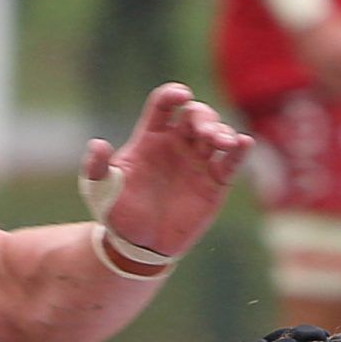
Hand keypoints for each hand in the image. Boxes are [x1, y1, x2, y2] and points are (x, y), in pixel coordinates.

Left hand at [80, 83, 252, 262]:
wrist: (138, 245)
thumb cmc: (118, 212)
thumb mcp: (100, 189)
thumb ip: (97, 166)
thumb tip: (97, 144)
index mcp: (150, 137)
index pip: (164, 106)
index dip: (173, 95)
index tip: (181, 96)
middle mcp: (177, 144)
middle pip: (196, 116)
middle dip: (203, 117)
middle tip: (205, 132)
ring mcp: (198, 161)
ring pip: (217, 134)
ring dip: (222, 132)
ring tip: (221, 142)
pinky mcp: (215, 182)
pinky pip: (231, 163)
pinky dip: (240, 151)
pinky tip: (243, 142)